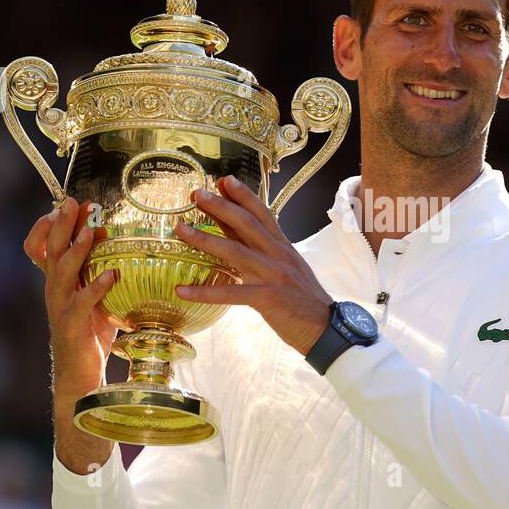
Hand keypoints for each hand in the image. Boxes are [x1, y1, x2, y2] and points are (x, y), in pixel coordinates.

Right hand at [23, 198, 119, 469]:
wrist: (80, 379)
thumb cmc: (90, 336)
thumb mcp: (96, 300)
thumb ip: (101, 274)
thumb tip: (118, 247)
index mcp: (58, 283)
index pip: (41, 247)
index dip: (49, 226)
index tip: (68, 204)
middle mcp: (54, 292)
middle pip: (50, 251)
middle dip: (61, 225)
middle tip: (72, 203)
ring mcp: (59, 309)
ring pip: (61, 272)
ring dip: (76, 250)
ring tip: (90, 231)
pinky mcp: (71, 328)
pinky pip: (82, 303)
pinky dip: (97, 287)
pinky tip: (113, 275)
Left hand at [173, 176, 332, 356]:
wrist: (327, 328)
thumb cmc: (303, 300)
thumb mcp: (286, 268)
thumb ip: (263, 252)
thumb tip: (239, 237)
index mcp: (283, 247)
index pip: (263, 214)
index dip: (244, 196)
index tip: (224, 180)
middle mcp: (278, 256)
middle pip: (247, 224)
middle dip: (221, 206)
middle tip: (197, 193)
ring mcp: (273, 276)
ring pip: (236, 252)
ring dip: (206, 239)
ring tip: (181, 230)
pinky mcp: (267, 299)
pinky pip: (231, 293)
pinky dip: (205, 292)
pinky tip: (182, 291)